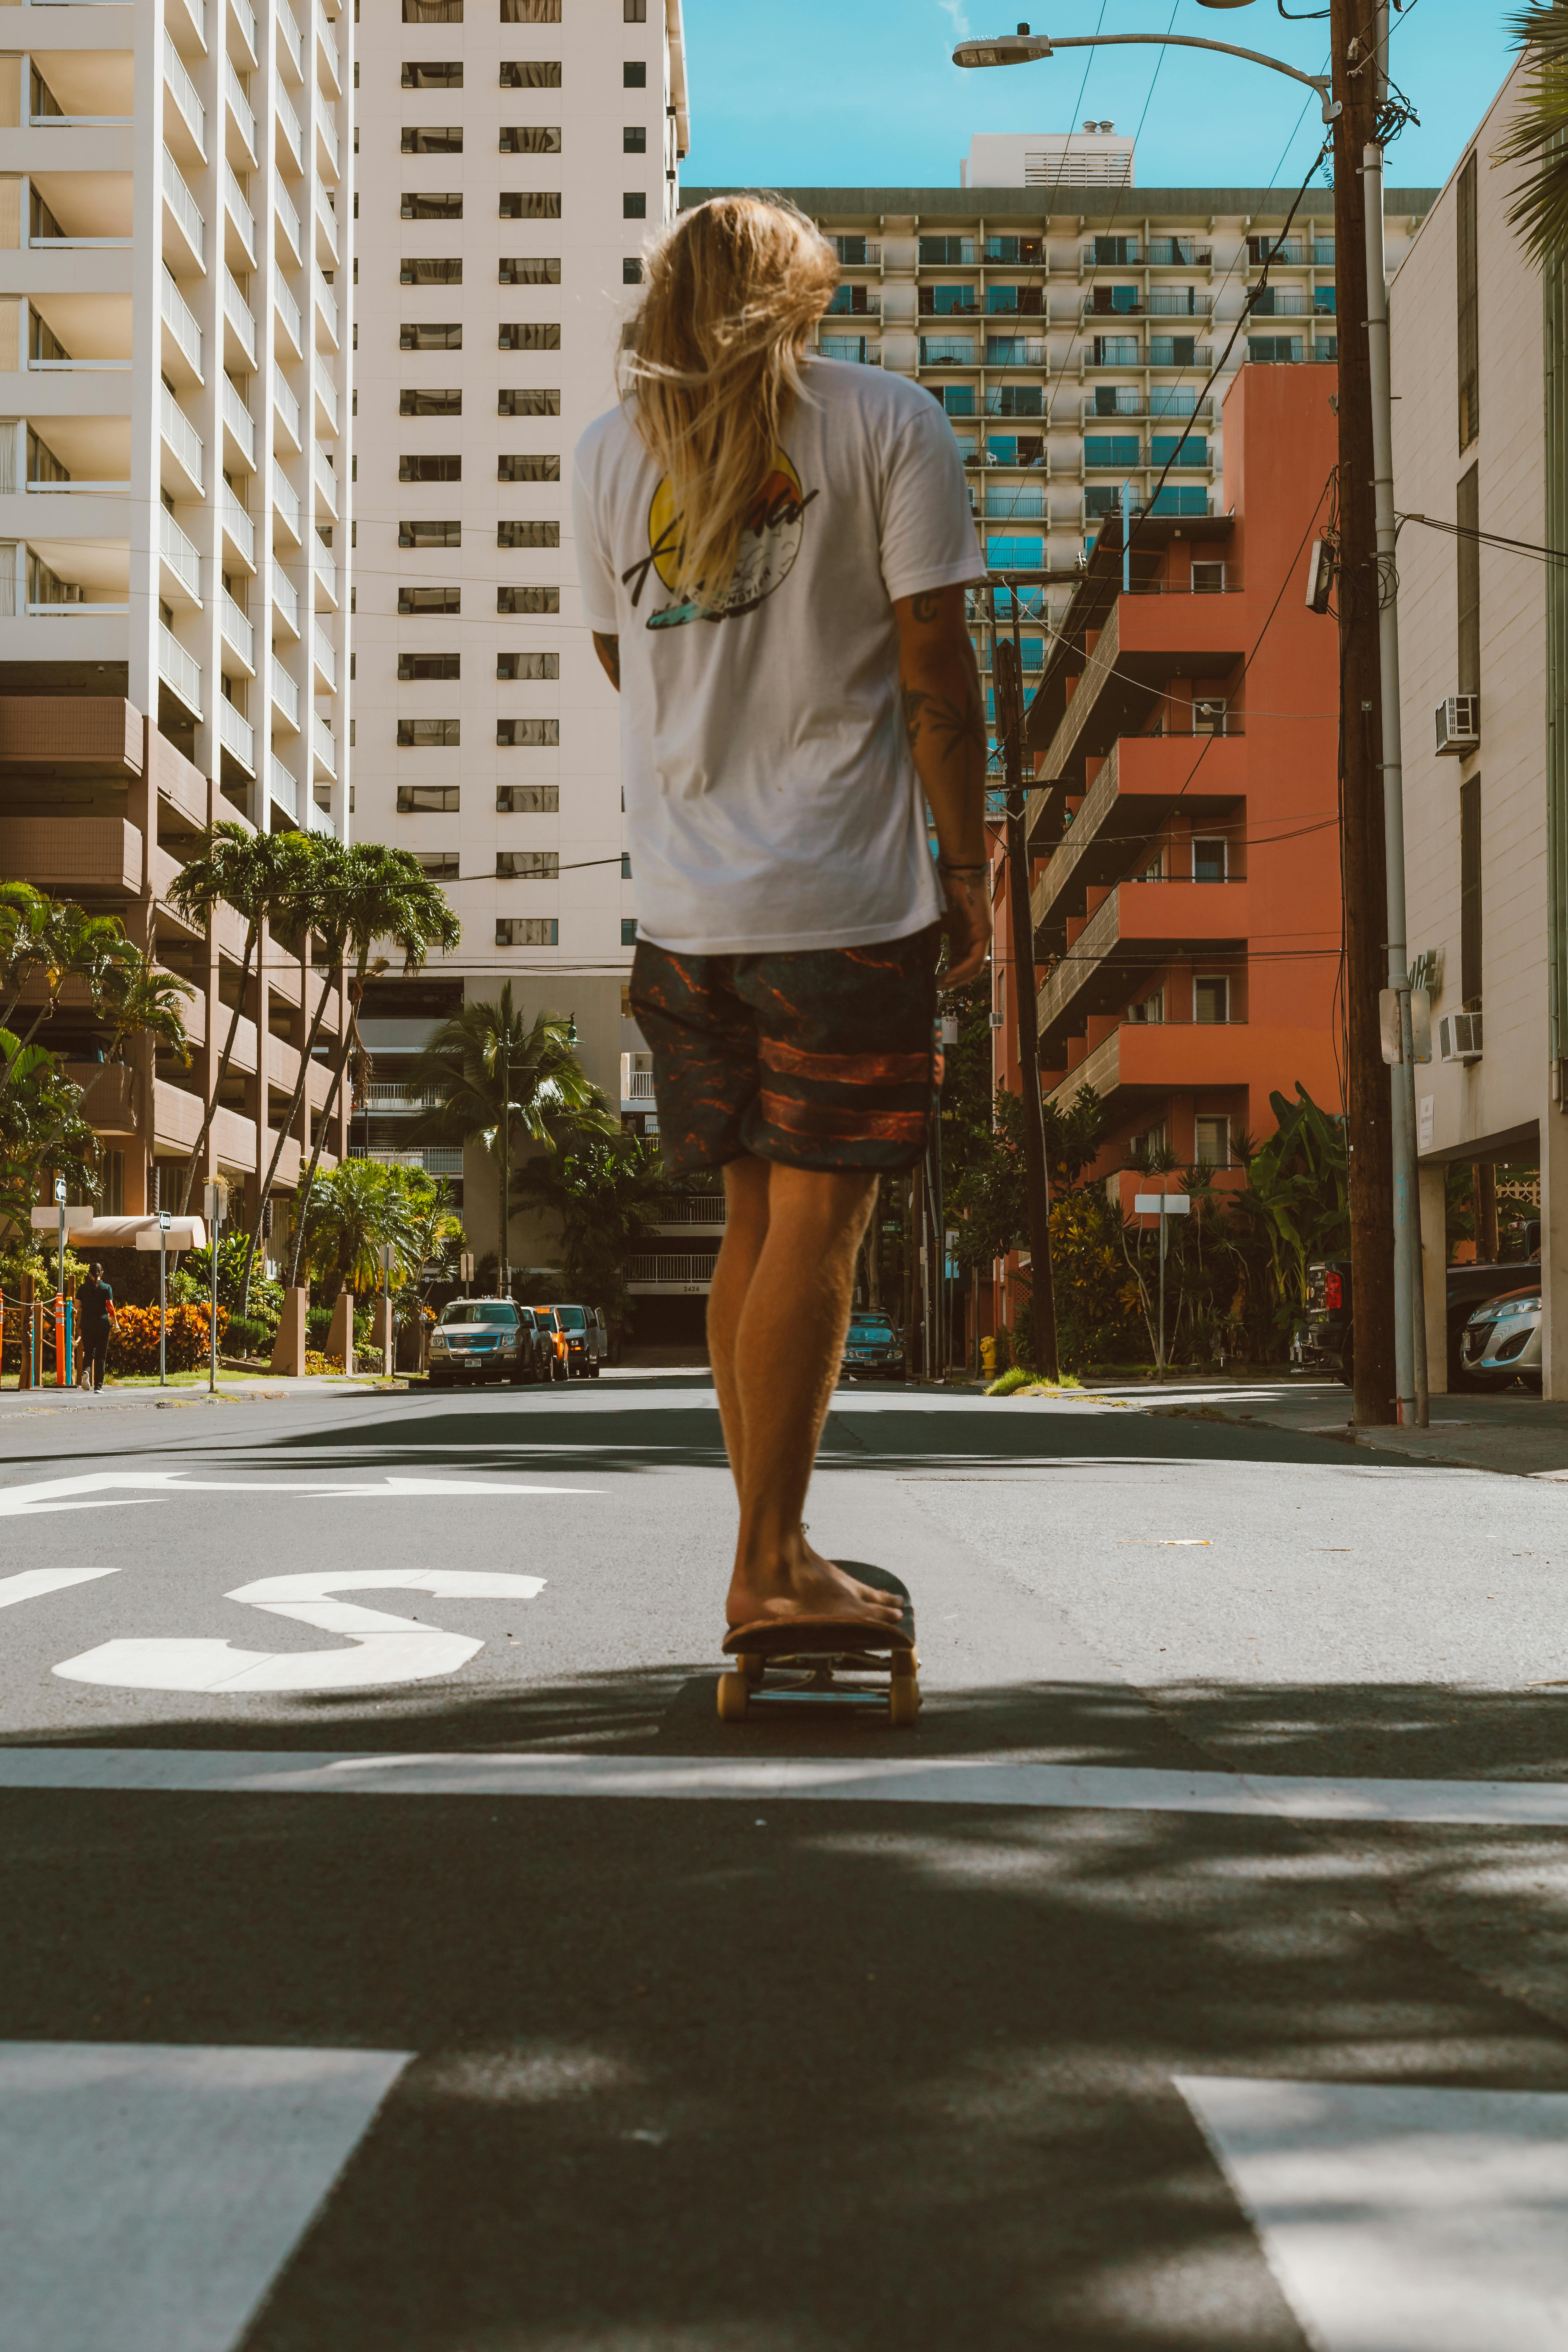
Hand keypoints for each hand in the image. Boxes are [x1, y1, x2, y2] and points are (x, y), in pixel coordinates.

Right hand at [939, 866, 991, 989]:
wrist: (955, 872)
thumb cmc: (942, 892)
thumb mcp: (933, 925)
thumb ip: (930, 945)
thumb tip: (925, 966)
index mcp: (961, 937)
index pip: (956, 963)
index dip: (945, 976)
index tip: (931, 984)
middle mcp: (972, 939)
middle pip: (966, 969)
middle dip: (951, 982)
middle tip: (935, 989)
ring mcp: (980, 936)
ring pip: (973, 969)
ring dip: (957, 980)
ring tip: (940, 985)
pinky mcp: (984, 932)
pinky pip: (975, 960)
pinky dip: (962, 971)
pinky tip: (948, 976)